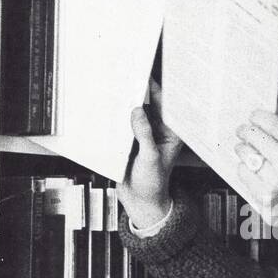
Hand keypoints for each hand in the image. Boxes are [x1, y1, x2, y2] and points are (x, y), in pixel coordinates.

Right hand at [117, 79, 183, 228]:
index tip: (142, 75)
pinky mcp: (130, 141)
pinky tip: (106, 108)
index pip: (164, 104)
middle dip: (137, 92)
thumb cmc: (153, 183)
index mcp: (171, 133)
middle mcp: (158, 131)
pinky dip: (116, 118)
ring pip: (134, 114)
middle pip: (147, 105)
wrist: (141, 202)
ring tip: (114, 87)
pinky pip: (123, 125)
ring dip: (124, 104)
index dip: (154, 88)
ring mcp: (143, 135)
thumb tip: (137, 111)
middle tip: (124, 76)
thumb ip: (144, 134)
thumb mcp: (150, 157)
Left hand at [234, 111, 277, 238]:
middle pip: (253, 135)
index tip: (252, 117)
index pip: (270, 122)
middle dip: (245, 131)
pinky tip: (252, 170)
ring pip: (245, 153)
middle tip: (242, 131)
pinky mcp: (264, 196)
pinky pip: (243, 172)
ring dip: (242, 150)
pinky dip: (244, 169)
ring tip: (247, 152)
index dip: (257, 116)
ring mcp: (276, 181)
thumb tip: (271, 108)